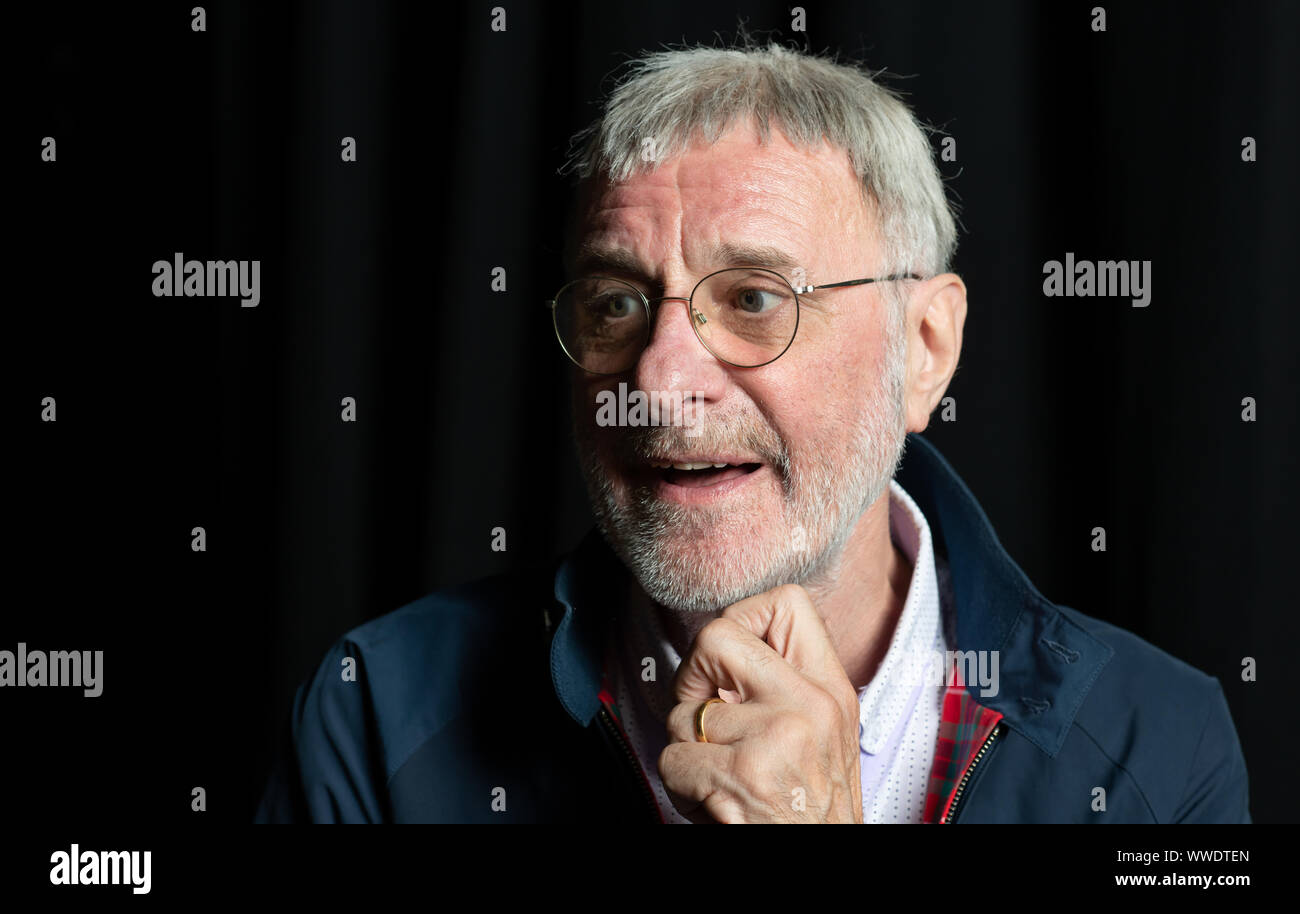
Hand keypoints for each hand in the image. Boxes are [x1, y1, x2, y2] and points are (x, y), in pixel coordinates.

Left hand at [657, 584, 862, 822]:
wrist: (831, 864)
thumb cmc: (814, 807)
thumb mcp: (825, 731)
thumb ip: (785, 683)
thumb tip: (722, 647)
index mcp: (829, 689)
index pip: (784, 603)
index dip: (741, 619)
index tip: (730, 658)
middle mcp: (807, 706)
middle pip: (716, 636)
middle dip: (692, 675)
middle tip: (704, 710)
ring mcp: (774, 738)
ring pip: (682, 712)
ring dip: (686, 749)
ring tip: (719, 773)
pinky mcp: (741, 774)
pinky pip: (672, 757)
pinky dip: (680, 785)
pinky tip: (713, 799)